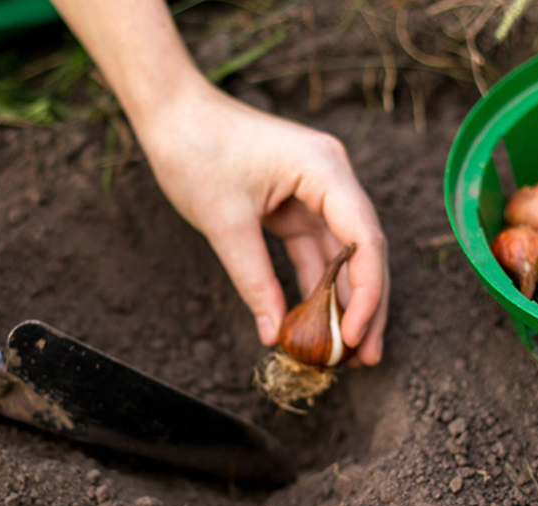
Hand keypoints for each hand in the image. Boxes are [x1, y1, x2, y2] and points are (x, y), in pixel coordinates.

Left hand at [135, 83, 388, 364]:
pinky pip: (311, 250)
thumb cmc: (196, 152)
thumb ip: (254, 279)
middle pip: (361, 250)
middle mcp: (330, 178)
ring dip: (340, 300)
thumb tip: (273, 333)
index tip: (358, 338)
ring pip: (338, 255)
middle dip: (364, 305)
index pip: (364, 238)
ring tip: (344, 352)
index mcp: (325, 169)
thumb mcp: (225, 223)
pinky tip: (314, 321)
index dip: (368, 293)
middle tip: (365, 358)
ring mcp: (313, 190)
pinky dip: (312, 284)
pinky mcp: (292, 202)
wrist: (169, 114)